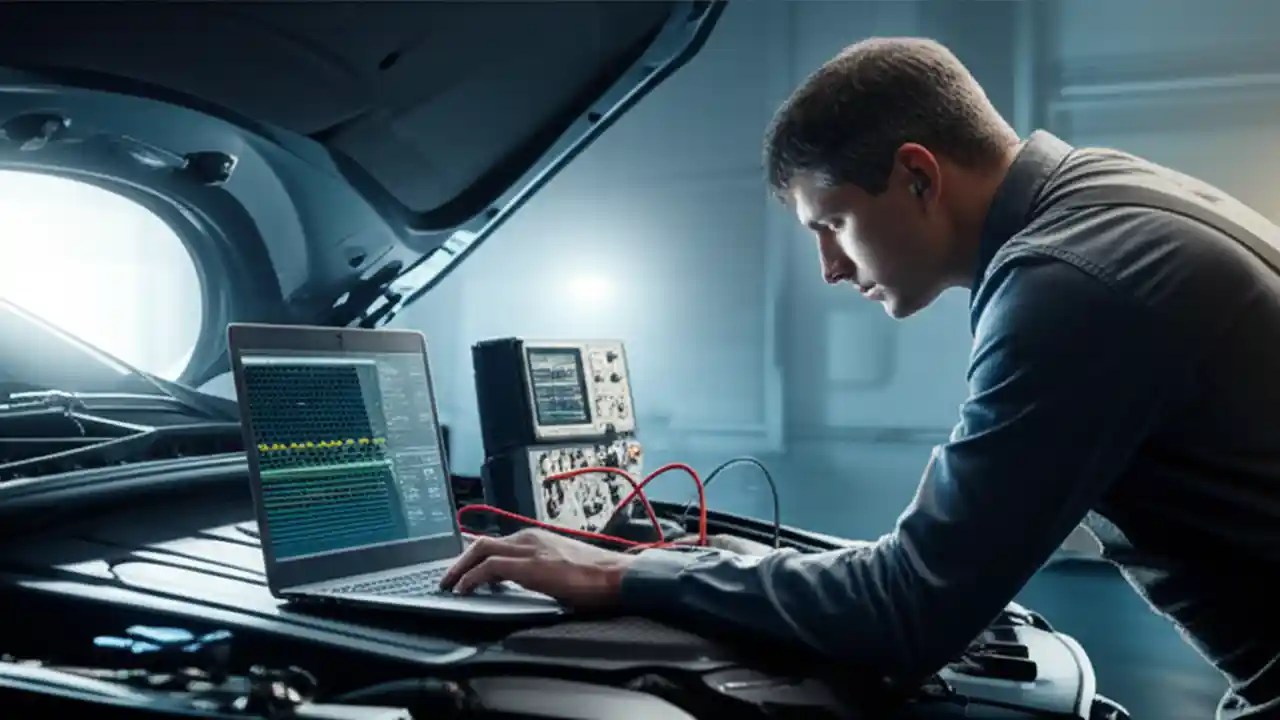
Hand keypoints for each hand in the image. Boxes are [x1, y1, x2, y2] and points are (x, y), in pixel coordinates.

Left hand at [441, 529, 635, 608]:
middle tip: (447, 579)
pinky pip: (489, 568)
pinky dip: (471, 578)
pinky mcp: (529, 566)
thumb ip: (539, 568)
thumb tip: (522, 583)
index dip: (473, 556)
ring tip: (449, 585)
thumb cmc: (596, 576)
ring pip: (480, 550)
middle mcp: (529, 538)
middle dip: (459, 561)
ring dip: (460, 568)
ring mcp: (528, 549)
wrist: (617, 576)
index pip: (495, 543)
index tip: (462, 571)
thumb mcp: (560, 566)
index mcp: (536, 538)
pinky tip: (464, 590)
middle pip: (481, 542)